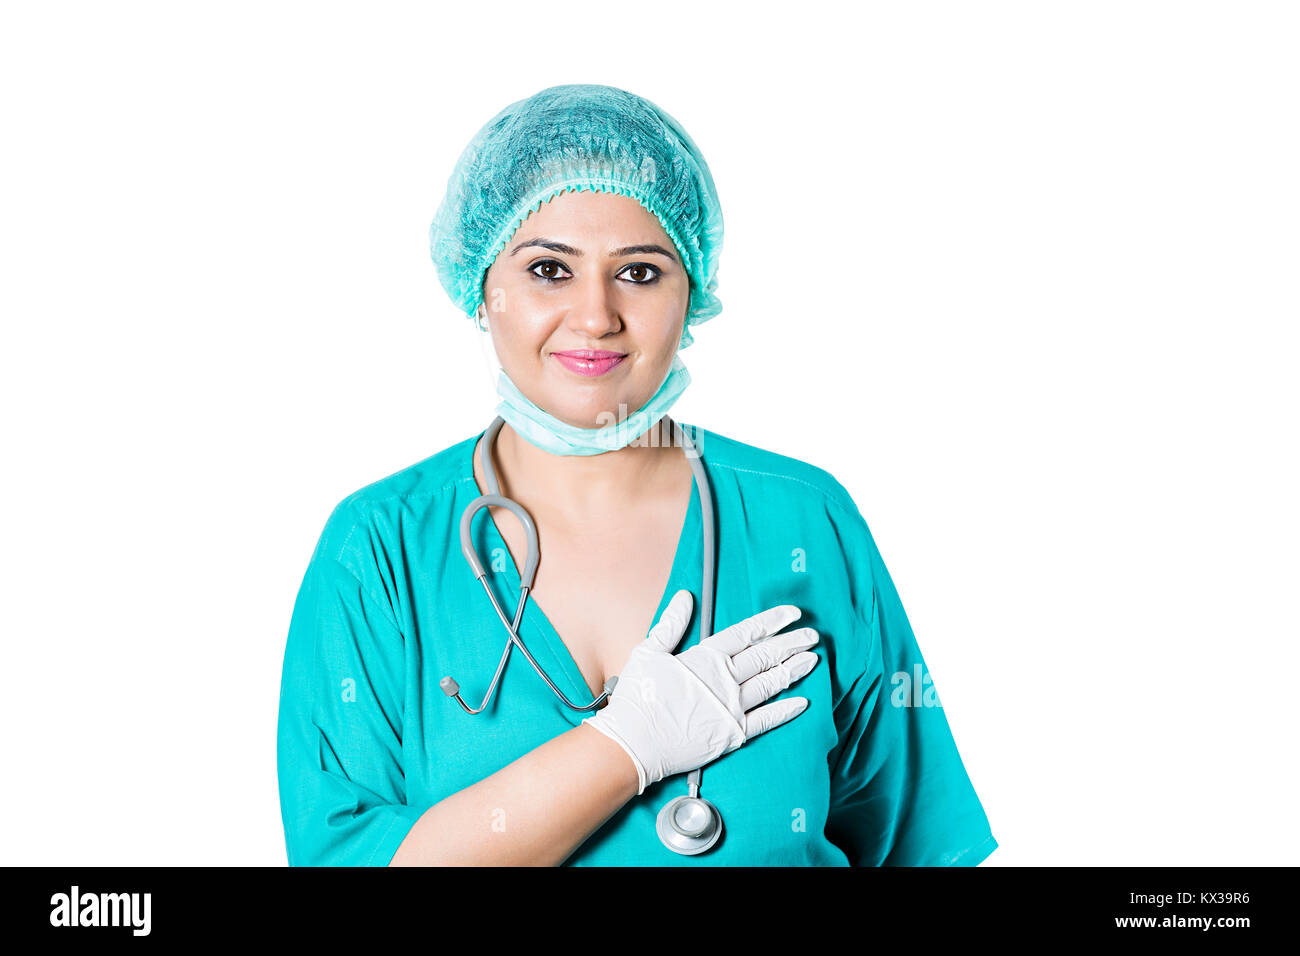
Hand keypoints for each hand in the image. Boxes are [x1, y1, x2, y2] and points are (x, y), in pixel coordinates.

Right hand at [582, 589, 818, 794]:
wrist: (634, 743)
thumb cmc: (638, 698)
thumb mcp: (648, 652)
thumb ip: (671, 623)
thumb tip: (686, 596)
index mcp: (706, 658)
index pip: (746, 633)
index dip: (772, 621)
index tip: (793, 614)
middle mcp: (724, 680)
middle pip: (765, 655)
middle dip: (791, 643)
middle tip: (812, 635)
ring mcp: (731, 707)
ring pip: (771, 684)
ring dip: (794, 670)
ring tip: (813, 659)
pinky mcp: (733, 734)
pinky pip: (767, 720)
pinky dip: (786, 710)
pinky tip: (803, 702)